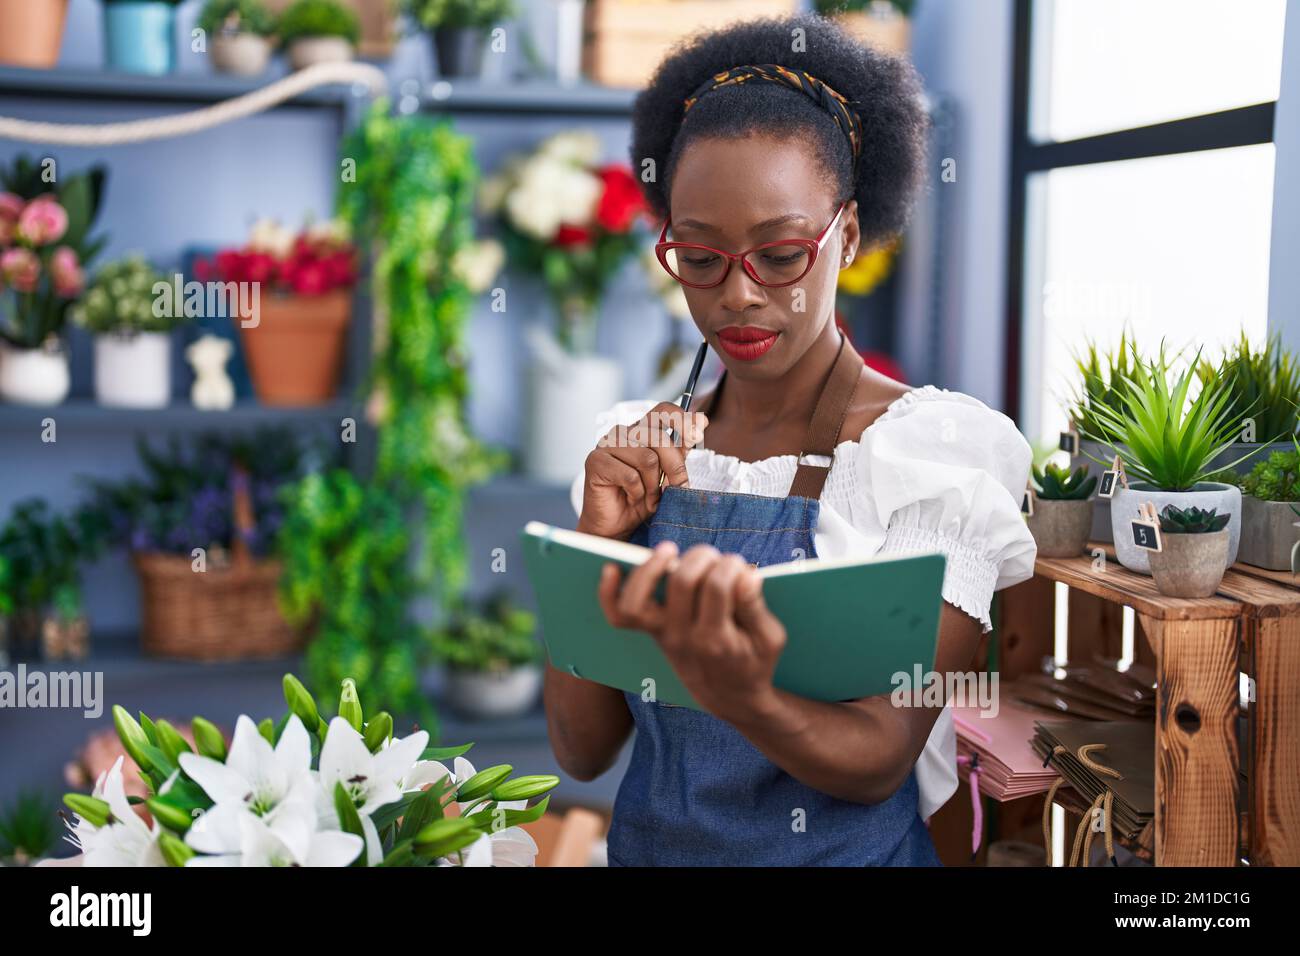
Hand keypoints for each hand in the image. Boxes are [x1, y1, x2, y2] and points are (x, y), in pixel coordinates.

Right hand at [576, 403, 708, 540]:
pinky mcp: (595, 461)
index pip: (663, 411)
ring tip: (649, 497)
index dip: (682, 419)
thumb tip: (700, 423)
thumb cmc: (640, 499)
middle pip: (660, 439)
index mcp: (641, 430)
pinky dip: (637, 493)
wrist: (615, 525)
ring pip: (647, 459)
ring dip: (654, 486)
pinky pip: (630, 476)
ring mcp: (606, 444)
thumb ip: (679, 451)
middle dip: (675, 469)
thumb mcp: (667, 474)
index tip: (699, 432)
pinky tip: (631, 498)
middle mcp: (623, 433)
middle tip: (677, 490)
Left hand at [596, 541, 786, 721]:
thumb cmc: (753, 662)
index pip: (717, 587)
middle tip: (717, 558)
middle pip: (682, 583)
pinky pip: (620, 615)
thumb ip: (756, 607)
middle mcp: (684, 638)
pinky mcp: (653, 633)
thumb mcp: (769, 639)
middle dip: (702, 558)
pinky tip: (610, 568)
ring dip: (650, 568)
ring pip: (638, 601)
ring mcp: (664, 636)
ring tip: (669, 551)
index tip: (740, 565)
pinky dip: (608, 593)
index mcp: (717, 639)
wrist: (730, 697)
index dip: (730, 566)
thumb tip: (747, 574)